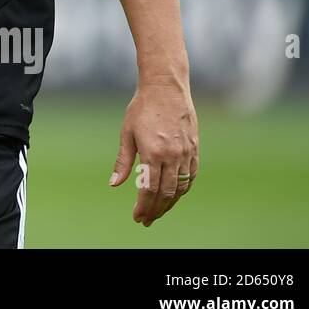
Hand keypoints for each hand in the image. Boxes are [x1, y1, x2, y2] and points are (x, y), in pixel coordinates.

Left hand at [109, 80, 199, 226]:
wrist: (166, 88)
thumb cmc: (142, 108)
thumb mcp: (127, 133)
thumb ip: (122, 160)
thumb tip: (114, 184)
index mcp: (153, 153)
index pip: (149, 189)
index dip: (144, 206)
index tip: (137, 217)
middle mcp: (172, 156)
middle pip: (166, 193)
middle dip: (156, 210)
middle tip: (146, 220)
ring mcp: (186, 153)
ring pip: (180, 188)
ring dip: (169, 203)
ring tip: (158, 212)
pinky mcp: (195, 149)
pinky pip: (191, 176)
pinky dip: (183, 189)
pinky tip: (174, 195)